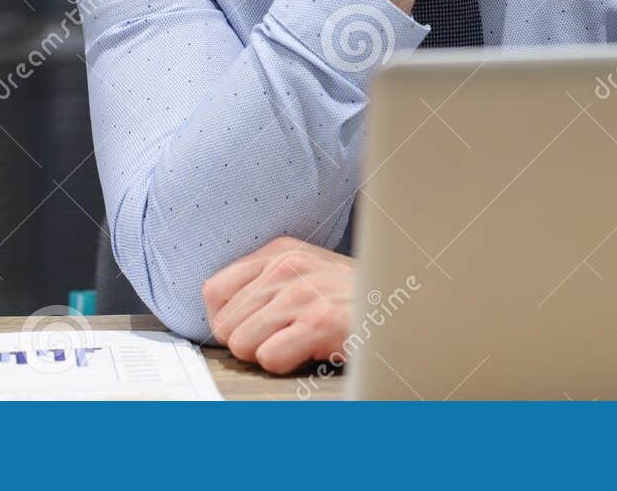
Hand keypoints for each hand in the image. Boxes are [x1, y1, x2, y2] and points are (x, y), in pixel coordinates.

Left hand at [201, 236, 353, 373]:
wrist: (402, 311)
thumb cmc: (352, 300)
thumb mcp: (304, 275)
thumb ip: (263, 285)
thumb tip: (220, 318)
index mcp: (280, 251)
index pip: (214, 290)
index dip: (226, 321)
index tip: (251, 329)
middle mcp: (288, 265)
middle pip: (225, 324)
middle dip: (249, 342)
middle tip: (284, 339)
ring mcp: (303, 292)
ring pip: (242, 343)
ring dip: (268, 354)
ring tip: (301, 342)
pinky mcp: (318, 321)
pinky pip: (268, 357)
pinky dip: (287, 364)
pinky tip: (311, 351)